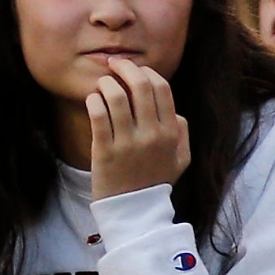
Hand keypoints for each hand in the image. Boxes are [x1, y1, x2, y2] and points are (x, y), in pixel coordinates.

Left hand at [82, 58, 190, 200]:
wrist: (135, 210)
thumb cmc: (156, 181)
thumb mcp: (181, 159)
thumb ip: (182, 133)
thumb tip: (174, 111)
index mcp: (171, 133)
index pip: (162, 89)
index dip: (147, 73)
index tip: (136, 71)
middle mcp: (151, 135)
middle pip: (140, 87)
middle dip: (126, 69)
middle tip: (114, 65)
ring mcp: (127, 142)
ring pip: (116, 98)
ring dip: (107, 83)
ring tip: (102, 83)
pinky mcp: (104, 150)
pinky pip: (97, 115)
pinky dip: (93, 100)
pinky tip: (92, 99)